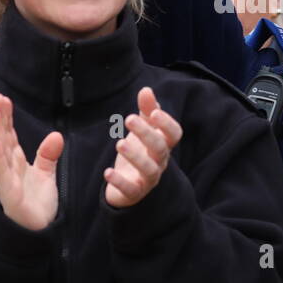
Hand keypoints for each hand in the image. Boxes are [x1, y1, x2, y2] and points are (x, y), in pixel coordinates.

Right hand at [0, 93, 64, 230]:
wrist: (36, 229)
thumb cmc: (36, 202)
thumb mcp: (46, 174)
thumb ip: (48, 154)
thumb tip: (56, 134)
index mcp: (16, 161)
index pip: (10, 133)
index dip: (7, 116)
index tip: (2, 99)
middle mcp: (8, 166)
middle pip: (3, 136)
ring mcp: (6, 177)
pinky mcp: (8, 190)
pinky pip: (2, 170)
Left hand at [104, 87, 181, 207]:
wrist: (129, 184)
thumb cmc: (140, 152)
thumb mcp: (143, 129)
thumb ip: (146, 110)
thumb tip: (146, 90)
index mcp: (163, 145)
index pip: (174, 134)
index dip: (167, 124)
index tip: (154, 112)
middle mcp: (160, 162)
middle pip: (160, 149)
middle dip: (146, 134)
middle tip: (129, 119)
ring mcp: (149, 179)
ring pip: (149, 170)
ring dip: (135, 156)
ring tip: (119, 143)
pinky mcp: (135, 193)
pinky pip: (131, 189)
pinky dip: (120, 181)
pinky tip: (108, 172)